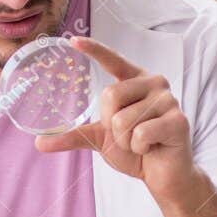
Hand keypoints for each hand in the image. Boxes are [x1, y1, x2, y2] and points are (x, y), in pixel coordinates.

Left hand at [36, 36, 194, 202]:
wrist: (163, 176)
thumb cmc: (135, 150)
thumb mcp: (100, 139)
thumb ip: (74, 136)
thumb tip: (38, 143)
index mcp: (136, 80)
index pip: (113, 60)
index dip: (94, 49)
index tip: (72, 40)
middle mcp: (154, 83)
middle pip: (110, 96)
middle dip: (111, 126)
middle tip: (128, 135)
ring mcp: (169, 100)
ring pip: (123, 119)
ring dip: (125, 141)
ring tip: (142, 143)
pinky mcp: (178, 120)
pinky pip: (140, 134)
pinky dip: (139, 148)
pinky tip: (153, 147)